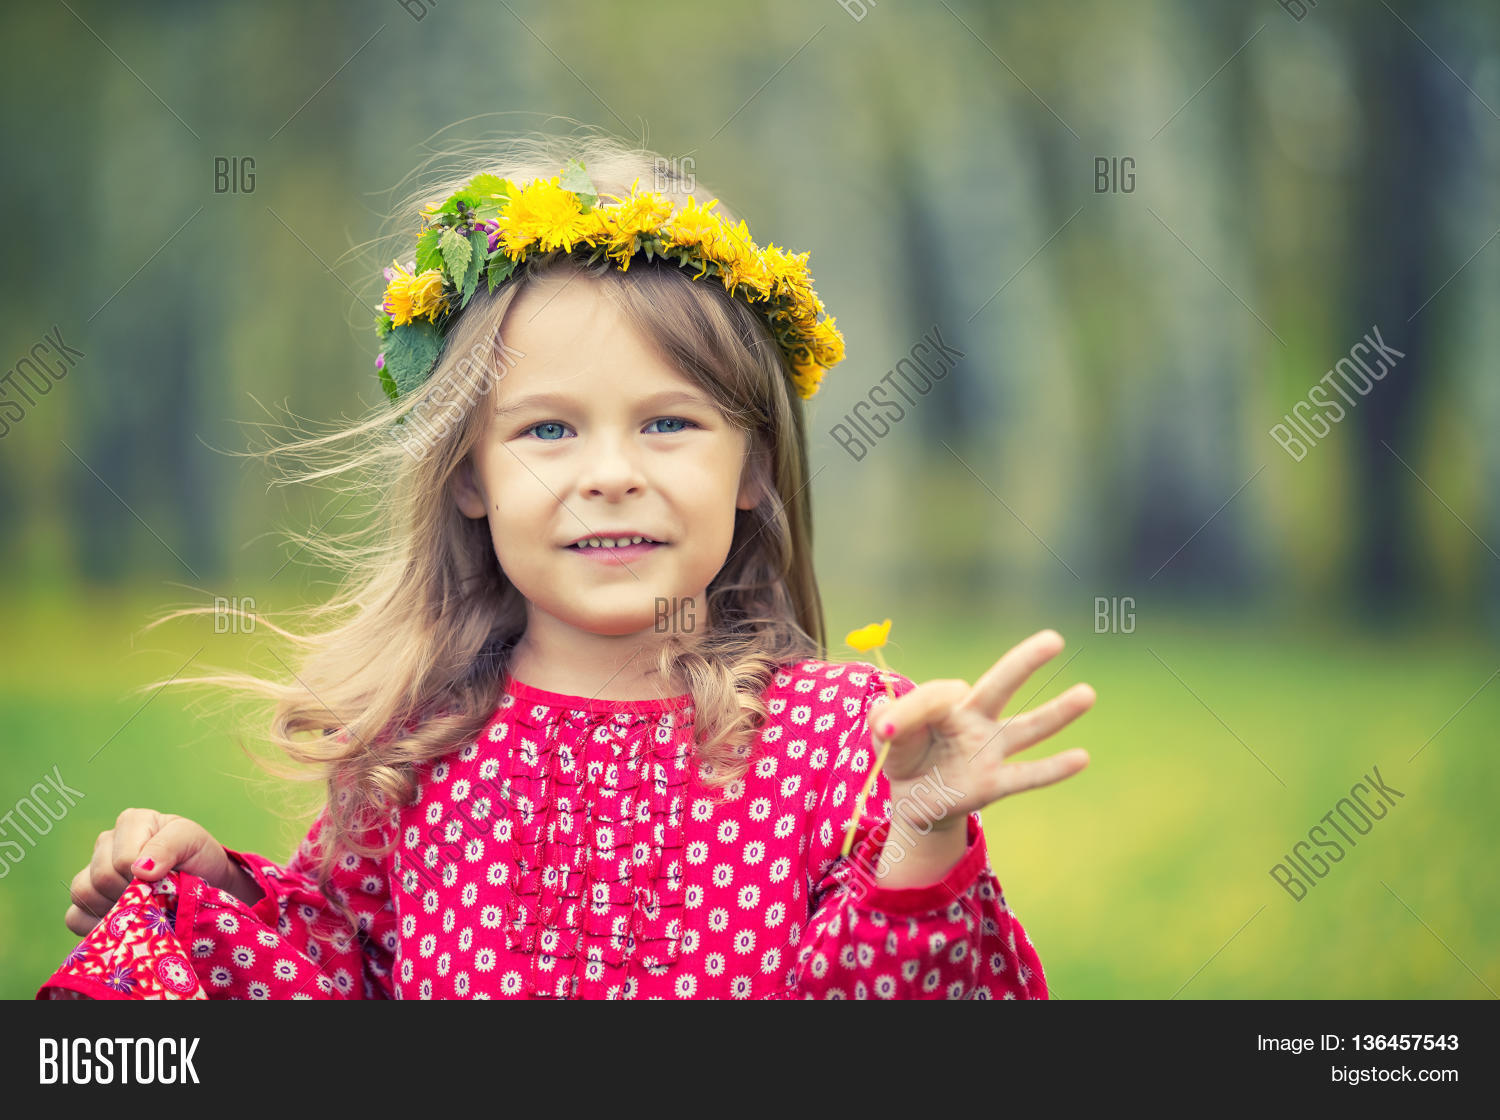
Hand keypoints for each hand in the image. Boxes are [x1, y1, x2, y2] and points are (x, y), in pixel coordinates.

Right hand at [64, 808, 259, 935]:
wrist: (204, 883)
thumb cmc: (196, 857)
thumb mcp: (191, 841)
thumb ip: (168, 846)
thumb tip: (138, 869)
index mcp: (131, 823)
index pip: (122, 859)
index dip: (144, 878)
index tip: (167, 879)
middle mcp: (107, 843)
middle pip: (101, 878)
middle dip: (132, 894)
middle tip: (157, 896)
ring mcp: (92, 871)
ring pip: (82, 894)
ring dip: (114, 909)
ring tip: (142, 906)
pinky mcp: (86, 901)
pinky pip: (74, 917)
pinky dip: (96, 926)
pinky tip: (123, 923)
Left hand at [872, 630, 1094, 831]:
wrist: (915, 798)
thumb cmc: (906, 753)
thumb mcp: (887, 736)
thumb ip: (885, 721)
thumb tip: (886, 721)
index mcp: (947, 702)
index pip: (936, 696)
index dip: (907, 713)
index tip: (886, 731)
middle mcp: (975, 719)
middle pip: (1002, 686)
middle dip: (1025, 662)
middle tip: (1053, 639)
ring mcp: (989, 750)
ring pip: (1027, 729)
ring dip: (1057, 713)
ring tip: (1087, 693)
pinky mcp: (994, 783)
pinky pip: (1026, 775)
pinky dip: (1053, 768)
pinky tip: (1082, 757)